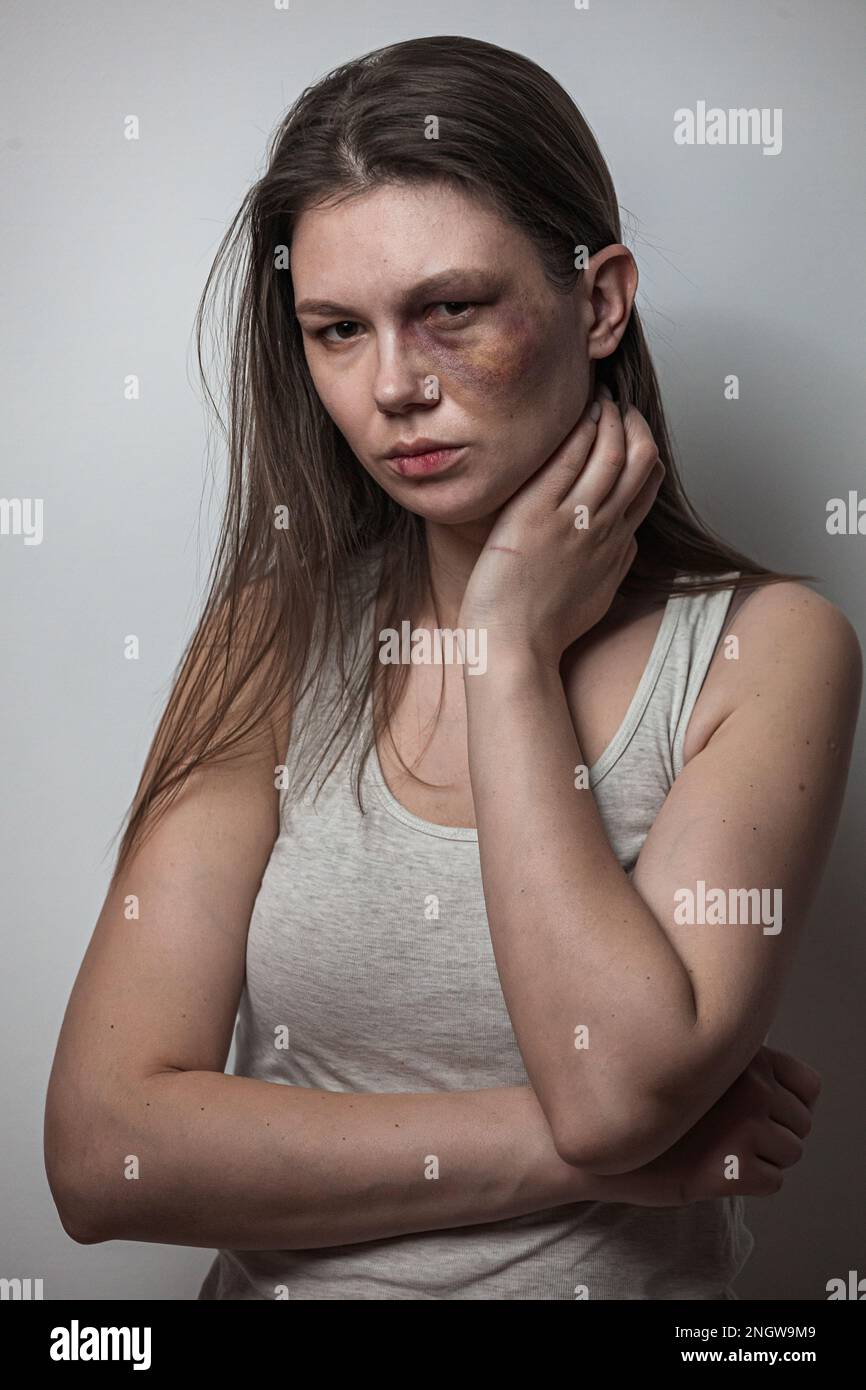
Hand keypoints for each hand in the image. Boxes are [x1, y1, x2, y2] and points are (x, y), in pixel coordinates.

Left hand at [457, 385, 664, 667]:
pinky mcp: (540, 513)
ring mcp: (575, 519)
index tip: (633, 435)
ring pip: (613, 452)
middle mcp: (605, 528)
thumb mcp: (597, 596)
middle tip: (620, 406)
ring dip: (611, 417)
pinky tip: (579, 411)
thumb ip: (614, 565)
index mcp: (617, 547)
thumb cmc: (544, 628)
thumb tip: (625, 546)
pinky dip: (581, 428)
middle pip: (641, 462)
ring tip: (599, 398)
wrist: (515, 646)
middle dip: (636, 426)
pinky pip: (571, 458)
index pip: (648, 487)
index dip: (646, 453)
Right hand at [608, 1045, 820, 1207]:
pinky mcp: (737, 1167)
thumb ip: (739, 1068)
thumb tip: (790, 1094)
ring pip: (791, 1153)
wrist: (606, 1141)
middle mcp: (752, 1087)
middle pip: (801, 1124)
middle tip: (732, 1136)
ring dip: (764, 1159)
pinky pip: (774, 1182)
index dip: (791, 1103)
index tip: (765, 1112)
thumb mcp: (696, 1067)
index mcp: (745, 1057)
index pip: (808, 1085)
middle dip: (775, 1134)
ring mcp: (746, 1127)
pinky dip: (751, 1182)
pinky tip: (717, 1169)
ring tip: (722, 1151)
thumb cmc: (649, 1104)